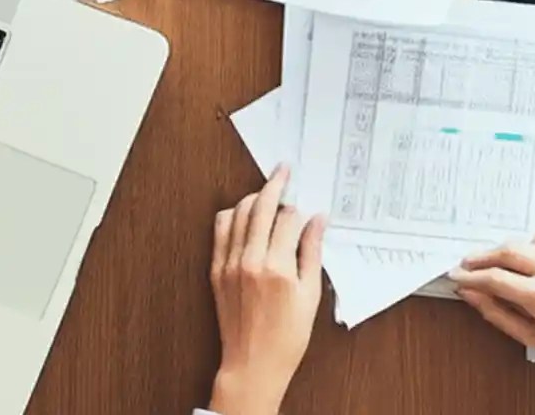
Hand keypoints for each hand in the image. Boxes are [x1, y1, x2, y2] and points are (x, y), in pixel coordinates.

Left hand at [209, 166, 326, 414]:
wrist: (253, 363)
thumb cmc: (286, 336)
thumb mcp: (310, 295)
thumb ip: (312, 252)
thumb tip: (318, 221)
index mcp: (277, 268)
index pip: (288, 219)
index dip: (299, 209)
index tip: (306, 204)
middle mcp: (250, 261)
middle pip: (261, 206)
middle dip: (275, 184)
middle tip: (284, 170)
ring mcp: (229, 264)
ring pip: (238, 213)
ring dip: (253, 198)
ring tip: (267, 194)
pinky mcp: (216, 270)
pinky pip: (220, 230)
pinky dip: (232, 215)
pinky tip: (244, 214)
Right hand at [448, 232, 534, 401]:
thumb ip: (500, 315)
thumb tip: (474, 297)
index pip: (493, 279)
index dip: (470, 276)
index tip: (457, 276)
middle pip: (504, 253)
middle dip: (480, 257)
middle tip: (467, 263)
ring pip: (523, 242)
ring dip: (503, 249)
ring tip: (493, 259)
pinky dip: (533, 241)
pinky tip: (528, 253)